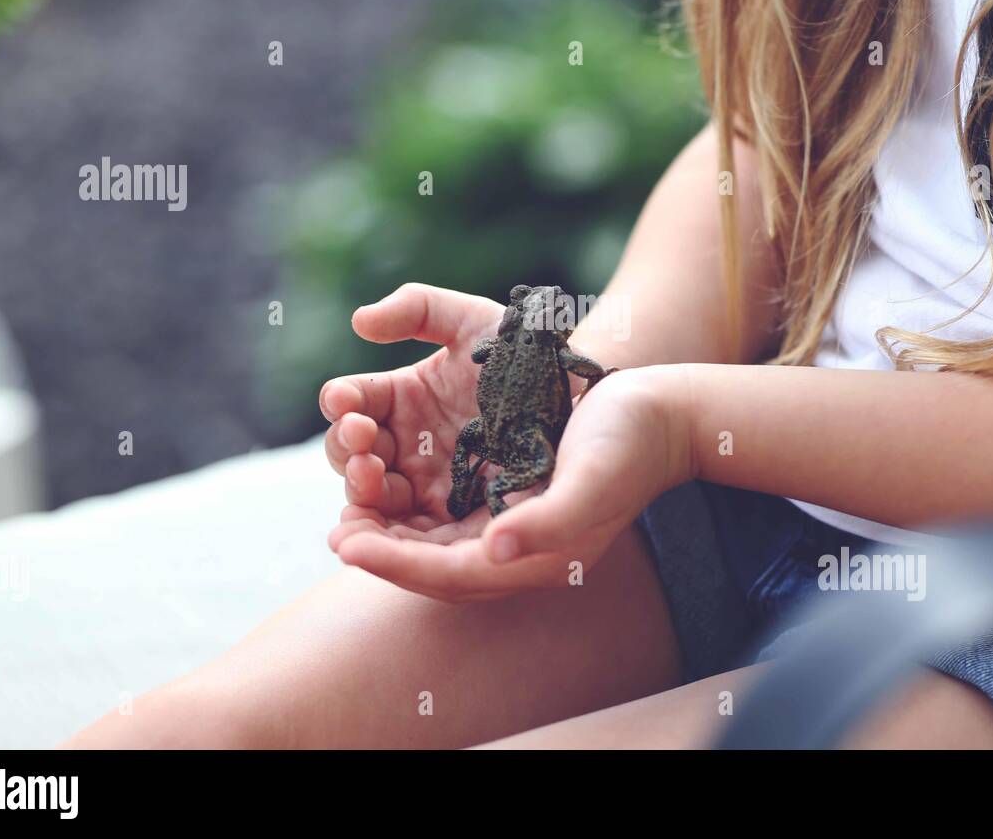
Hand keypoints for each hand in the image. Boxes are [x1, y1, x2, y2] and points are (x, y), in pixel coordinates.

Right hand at [319, 283, 504, 538]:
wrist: (590, 403)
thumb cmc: (528, 359)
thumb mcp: (475, 322)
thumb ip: (419, 308)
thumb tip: (360, 322)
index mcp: (401, 400)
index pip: (354, 405)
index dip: (342, 403)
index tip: (347, 400)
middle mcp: (407, 447)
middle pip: (354, 458)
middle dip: (347, 451)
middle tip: (362, 440)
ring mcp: (428, 489)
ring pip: (375, 505)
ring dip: (359, 499)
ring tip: (368, 481)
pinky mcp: (455, 527)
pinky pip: (413, 544)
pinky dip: (386, 547)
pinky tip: (369, 543)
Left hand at [330, 362, 693, 601]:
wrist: (656, 415)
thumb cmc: (629, 444)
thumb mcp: (595, 478)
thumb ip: (550, 521)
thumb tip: (493, 550)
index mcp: (537, 558)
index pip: (448, 576)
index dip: (394, 563)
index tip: (347, 543)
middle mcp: (517, 553)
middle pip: (432, 568)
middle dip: (382, 552)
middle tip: (336, 534)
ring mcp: (511, 529)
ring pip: (433, 545)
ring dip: (391, 531)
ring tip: (350, 511)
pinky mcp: (506, 501)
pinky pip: (445, 519)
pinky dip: (410, 508)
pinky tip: (385, 484)